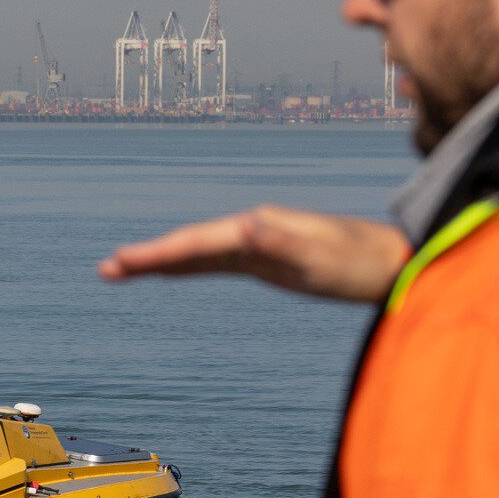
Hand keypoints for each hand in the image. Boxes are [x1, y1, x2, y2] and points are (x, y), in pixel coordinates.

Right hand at [98, 205, 410, 302]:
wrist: (393, 263)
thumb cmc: (361, 263)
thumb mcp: (323, 256)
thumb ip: (283, 240)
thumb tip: (247, 226)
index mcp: (260, 226)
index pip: (199, 242)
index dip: (160, 254)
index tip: (125, 262)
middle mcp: (253, 229)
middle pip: (190, 244)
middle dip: (147, 257)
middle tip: (106, 269)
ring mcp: (257, 243)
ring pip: (197, 253)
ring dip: (161, 262)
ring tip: (121, 271)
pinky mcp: (265, 260)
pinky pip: (214, 263)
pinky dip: (186, 266)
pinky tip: (171, 272)